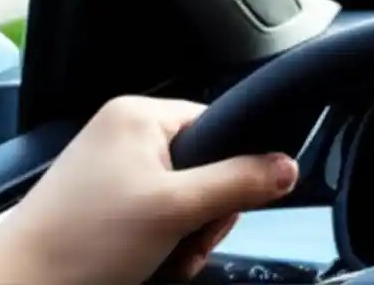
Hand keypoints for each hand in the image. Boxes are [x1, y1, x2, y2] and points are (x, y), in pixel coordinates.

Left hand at [0, 96, 298, 284]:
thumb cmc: (83, 242)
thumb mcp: (175, 209)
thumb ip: (238, 182)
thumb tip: (290, 166)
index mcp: (140, 114)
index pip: (219, 127)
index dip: (231, 171)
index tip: (220, 210)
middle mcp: (126, 133)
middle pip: (207, 165)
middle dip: (208, 213)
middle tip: (188, 242)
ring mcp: (113, 167)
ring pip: (187, 195)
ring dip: (189, 233)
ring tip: (167, 257)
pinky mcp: (106, 201)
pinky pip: (161, 211)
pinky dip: (166, 239)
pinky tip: (154, 260)